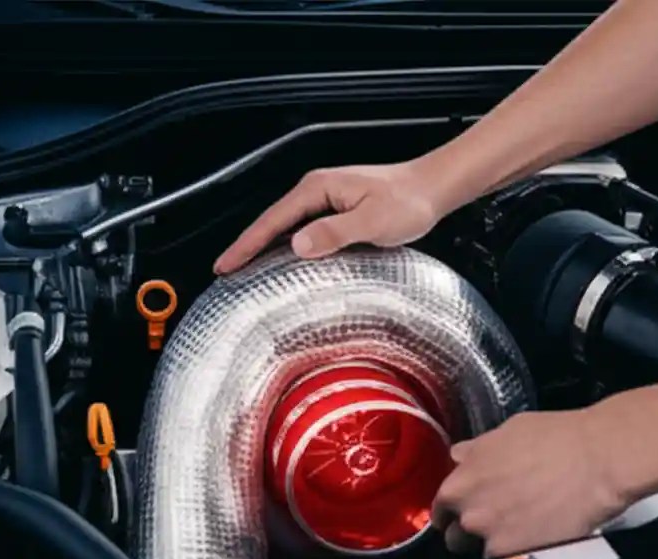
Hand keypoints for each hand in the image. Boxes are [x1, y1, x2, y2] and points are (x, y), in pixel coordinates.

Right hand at [214, 160, 445, 273]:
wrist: (432, 188)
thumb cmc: (408, 200)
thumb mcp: (372, 220)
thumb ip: (334, 232)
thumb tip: (298, 244)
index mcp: (318, 188)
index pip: (272, 220)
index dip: (246, 244)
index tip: (226, 264)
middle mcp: (317, 191)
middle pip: (272, 222)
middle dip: (247, 246)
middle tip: (225, 271)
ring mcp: (326, 200)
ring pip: (286, 227)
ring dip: (265, 247)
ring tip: (246, 270)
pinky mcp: (337, 211)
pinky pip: (303, 230)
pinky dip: (287, 246)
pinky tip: (284, 262)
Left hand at [430, 409, 646, 558]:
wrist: (597, 459)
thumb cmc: (555, 437)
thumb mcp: (505, 432)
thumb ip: (476, 451)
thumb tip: (459, 457)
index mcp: (460, 480)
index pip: (441, 508)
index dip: (454, 511)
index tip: (467, 512)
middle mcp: (468, 511)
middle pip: (454, 536)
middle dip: (470, 533)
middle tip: (496, 525)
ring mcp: (491, 536)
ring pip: (479, 553)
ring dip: (492, 547)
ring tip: (518, 536)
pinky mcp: (518, 555)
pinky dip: (516, 557)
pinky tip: (534, 543)